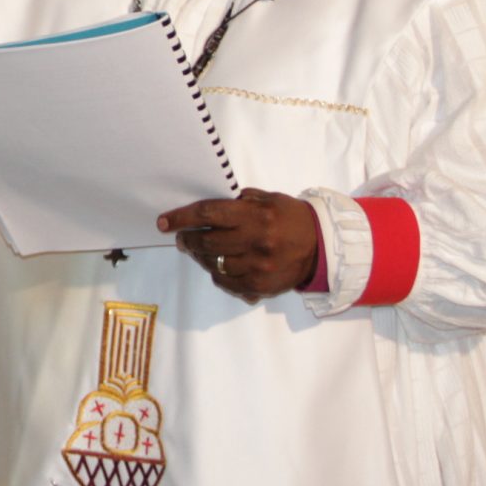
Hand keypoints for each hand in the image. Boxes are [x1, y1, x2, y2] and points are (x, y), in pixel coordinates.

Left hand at [156, 189, 320, 301]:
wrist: (321, 247)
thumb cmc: (291, 218)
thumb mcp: (268, 199)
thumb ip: (239, 201)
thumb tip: (208, 206)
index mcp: (256, 216)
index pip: (208, 215)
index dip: (182, 218)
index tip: (164, 221)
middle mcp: (255, 242)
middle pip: (206, 242)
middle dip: (187, 239)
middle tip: (181, 237)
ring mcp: (257, 267)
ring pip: (213, 264)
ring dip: (200, 257)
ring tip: (198, 250)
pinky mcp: (258, 286)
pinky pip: (225, 281)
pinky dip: (217, 273)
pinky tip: (218, 265)